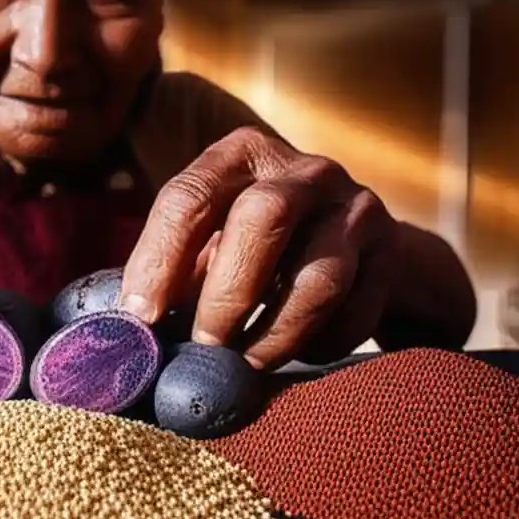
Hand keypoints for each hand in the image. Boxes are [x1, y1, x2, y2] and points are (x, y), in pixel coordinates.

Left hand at [119, 126, 402, 369]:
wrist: (350, 239)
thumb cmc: (253, 245)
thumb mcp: (211, 238)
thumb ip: (172, 271)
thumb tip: (126, 331)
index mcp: (241, 154)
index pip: (190, 196)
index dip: (159, 261)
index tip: (141, 318)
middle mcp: (305, 170)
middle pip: (265, 218)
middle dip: (227, 294)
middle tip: (205, 346)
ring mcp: (356, 207)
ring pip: (320, 277)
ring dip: (275, 333)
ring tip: (246, 364)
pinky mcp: (392, 253)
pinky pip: (358, 312)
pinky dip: (320, 345)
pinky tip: (295, 354)